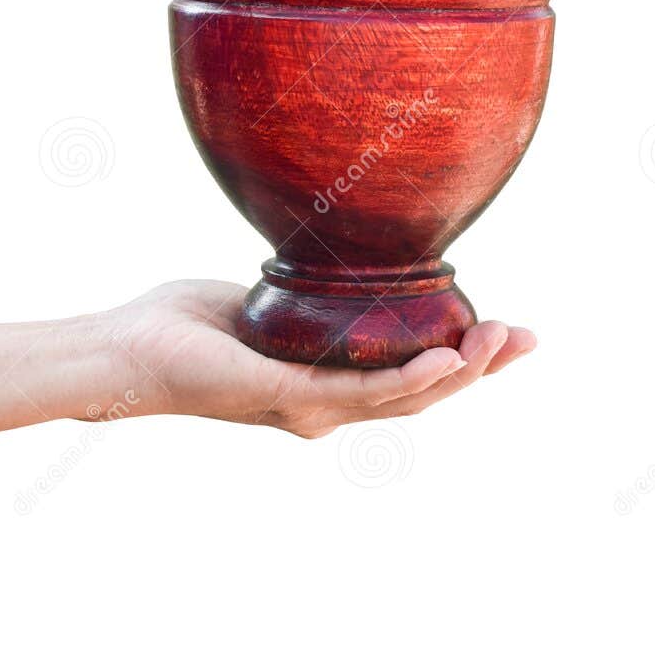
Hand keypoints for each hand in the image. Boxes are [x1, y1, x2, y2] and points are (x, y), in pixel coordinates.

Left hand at [99, 280, 535, 438]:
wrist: (126, 350)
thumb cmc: (183, 324)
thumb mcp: (266, 299)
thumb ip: (311, 289)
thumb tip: (343, 245)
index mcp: (324, 384)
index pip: (409, 376)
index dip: (466, 360)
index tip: (511, 332)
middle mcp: (323, 407)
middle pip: (421, 394)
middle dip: (481, 368)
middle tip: (528, 337)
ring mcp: (306, 409)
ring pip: (402, 398)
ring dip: (458, 372)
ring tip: (500, 343)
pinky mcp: (283, 398)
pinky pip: (358, 392)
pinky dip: (406, 379)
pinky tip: (443, 361)